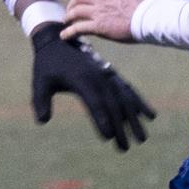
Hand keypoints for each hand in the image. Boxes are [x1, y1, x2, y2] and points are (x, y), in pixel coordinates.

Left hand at [30, 24, 155, 151]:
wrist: (57, 39)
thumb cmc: (47, 64)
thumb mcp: (39, 82)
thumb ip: (41, 101)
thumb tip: (42, 121)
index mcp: (81, 79)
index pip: (94, 102)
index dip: (101, 119)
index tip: (109, 137)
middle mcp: (98, 77)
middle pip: (113, 105)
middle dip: (120, 129)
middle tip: (125, 149)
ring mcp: (107, 75)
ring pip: (124, 99)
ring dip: (134, 120)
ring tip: (142, 139)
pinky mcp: (111, 75)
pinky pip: (127, 90)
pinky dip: (139, 102)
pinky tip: (149, 116)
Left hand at [60, 0, 156, 42]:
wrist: (150, 20)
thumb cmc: (149, 6)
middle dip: (72, 3)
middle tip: (70, 9)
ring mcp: (99, 11)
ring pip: (75, 12)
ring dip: (69, 16)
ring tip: (66, 21)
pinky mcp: (99, 26)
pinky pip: (78, 28)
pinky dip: (69, 32)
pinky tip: (64, 36)